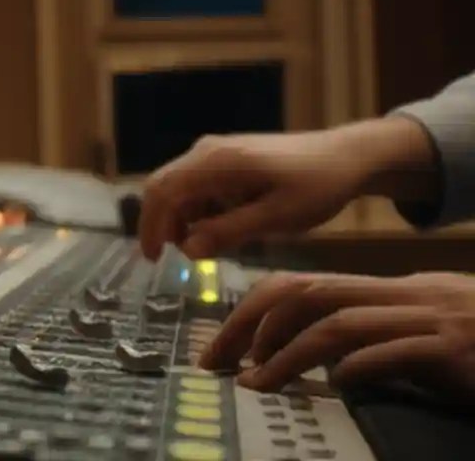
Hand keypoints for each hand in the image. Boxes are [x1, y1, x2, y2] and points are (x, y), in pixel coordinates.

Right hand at [137, 117, 436, 260]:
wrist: (348, 156)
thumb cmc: (317, 187)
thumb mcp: (277, 217)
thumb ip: (229, 232)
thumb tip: (187, 251)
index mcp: (216, 162)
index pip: (163, 192)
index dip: (151, 227)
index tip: (153, 260)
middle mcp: (207, 151)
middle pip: (163, 186)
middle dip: (161, 224)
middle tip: (171, 259)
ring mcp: (216, 151)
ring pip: (178, 187)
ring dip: (181, 219)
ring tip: (205, 247)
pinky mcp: (226, 157)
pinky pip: (196, 184)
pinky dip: (197, 209)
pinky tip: (221, 228)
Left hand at [200, 271, 474, 402]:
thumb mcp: (424, 336)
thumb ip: (377, 339)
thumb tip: (324, 362)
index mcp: (391, 291)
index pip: (304, 286)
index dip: (254, 311)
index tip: (223, 344)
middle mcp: (404, 295)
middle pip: (307, 294)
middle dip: (252, 325)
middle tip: (220, 361)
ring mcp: (430, 319)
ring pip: (339, 323)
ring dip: (288, 353)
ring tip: (258, 383)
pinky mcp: (455, 349)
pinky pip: (394, 351)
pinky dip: (358, 366)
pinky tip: (337, 385)